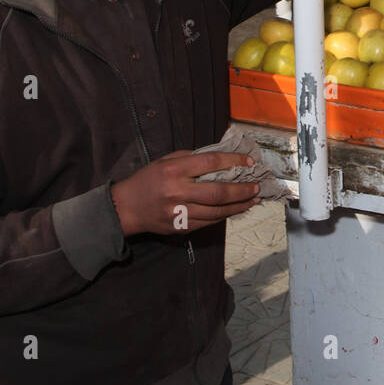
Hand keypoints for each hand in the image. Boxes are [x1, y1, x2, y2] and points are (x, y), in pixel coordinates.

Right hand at [110, 150, 261, 236]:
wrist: (126, 208)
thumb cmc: (148, 179)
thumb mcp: (166, 160)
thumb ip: (192, 158)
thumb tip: (222, 157)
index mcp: (174, 170)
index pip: (211, 163)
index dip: (233, 161)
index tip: (249, 162)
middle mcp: (177, 191)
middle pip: (218, 192)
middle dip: (242, 190)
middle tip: (257, 186)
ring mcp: (179, 212)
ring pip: (217, 211)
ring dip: (239, 205)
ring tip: (254, 199)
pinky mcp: (181, 227)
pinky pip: (209, 222)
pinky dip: (225, 215)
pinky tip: (236, 209)